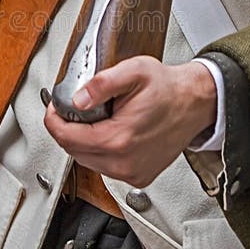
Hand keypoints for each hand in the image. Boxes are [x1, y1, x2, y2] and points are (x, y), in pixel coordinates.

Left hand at [44, 57, 216, 187]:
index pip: (66, 138)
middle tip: (77, 109)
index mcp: (120, 139)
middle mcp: (124, 163)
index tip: (54, 108)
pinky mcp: (138, 177)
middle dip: (68, 129)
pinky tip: (112, 133)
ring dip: (84, 141)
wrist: (195, 103)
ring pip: (87, 161)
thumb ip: (102, 83)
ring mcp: (132, 173)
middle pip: (74, 151)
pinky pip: (105, 167)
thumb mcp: (134, 71)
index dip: (53, 120)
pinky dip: (101, 151)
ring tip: (98, 119)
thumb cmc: (169, 89)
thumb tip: (77, 99)